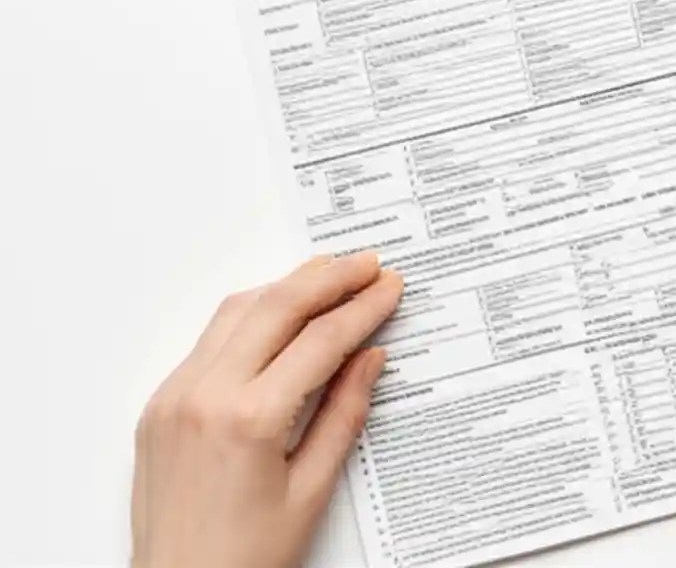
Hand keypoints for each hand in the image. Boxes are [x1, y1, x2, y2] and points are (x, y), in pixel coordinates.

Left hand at [131, 253, 403, 567]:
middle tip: (366, 264)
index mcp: (247, 420)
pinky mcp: (160, 404)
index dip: (362, 308)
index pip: (319, 341)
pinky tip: (278, 312)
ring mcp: (174, 396)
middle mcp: (203, 396)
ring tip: (327, 274)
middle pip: (276, 308)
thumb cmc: (243, 558)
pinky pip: (209, 340)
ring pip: (236, 312)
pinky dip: (250, 315)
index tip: (389, 288)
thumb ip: (344, 415)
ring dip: (286, 286)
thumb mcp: (311, 490)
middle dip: (328, 278)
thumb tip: (369, 358)